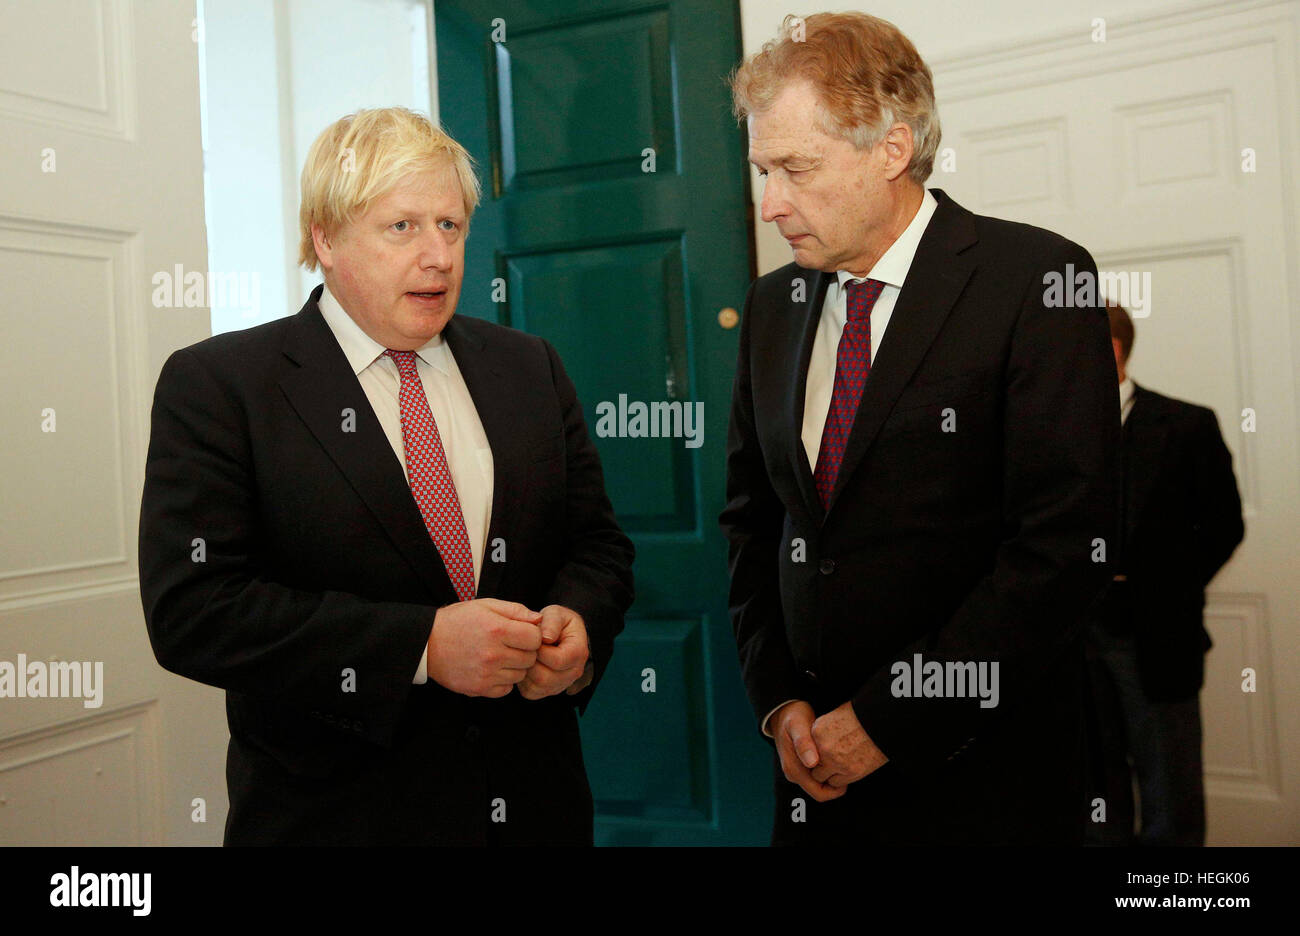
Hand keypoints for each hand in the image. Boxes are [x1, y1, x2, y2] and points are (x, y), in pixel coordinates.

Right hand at [426, 598, 542, 697]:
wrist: (428, 643)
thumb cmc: (458, 621)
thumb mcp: (486, 606)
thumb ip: (516, 610)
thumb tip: (539, 620)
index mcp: (497, 630)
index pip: (536, 638)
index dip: (532, 634)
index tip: (521, 633)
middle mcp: (493, 654)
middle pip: (530, 658)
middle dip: (525, 651)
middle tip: (510, 645)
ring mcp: (486, 674)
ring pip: (520, 675)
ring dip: (515, 666)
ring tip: (499, 656)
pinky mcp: (479, 688)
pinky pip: (507, 689)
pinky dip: (503, 680)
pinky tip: (492, 669)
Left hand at [518, 605, 589, 699]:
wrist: (560, 634)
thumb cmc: (558, 623)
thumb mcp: (556, 614)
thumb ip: (551, 622)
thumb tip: (545, 638)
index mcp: (578, 653)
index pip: (557, 661)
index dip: (539, 650)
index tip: (532, 640)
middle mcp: (573, 672)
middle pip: (545, 678)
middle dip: (530, 662)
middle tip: (525, 649)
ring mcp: (562, 684)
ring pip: (537, 687)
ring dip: (525, 671)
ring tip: (524, 656)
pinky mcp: (549, 691)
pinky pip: (530, 693)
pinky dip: (523, 681)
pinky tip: (524, 665)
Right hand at [771, 700, 843, 802]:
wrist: (783, 711)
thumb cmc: (792, 716)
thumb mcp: (797, 725)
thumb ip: (803, 743)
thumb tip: (812, 763)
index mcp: (794, 770)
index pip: (820, 793)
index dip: (837, 789)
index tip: (849, 772)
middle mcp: (795, 774)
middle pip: (822, 791)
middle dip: (837, 782)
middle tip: (850, 765)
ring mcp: (798, 771)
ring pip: (822, 783)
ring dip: (833, 775)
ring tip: (845, 759)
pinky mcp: (802, 766)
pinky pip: (820, 775)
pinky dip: (829, 769)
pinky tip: (836, 756)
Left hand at [809, 701, 887, 786]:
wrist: (882, 721)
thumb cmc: (863, 715)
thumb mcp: (837, 715)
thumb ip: (824, 731)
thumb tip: (821, 742)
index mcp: (818, 730)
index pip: (807, 749)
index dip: (815, 752)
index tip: (823, 751)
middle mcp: (823, 747)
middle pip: (812, 765)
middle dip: (820, 764)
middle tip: (832, 760)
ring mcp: (836, 761)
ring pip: (822, 777)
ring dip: (829, 773)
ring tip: (840, 764)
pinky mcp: (851, 772)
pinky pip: (837, 783)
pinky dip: (841, 779)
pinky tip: (848, 769)